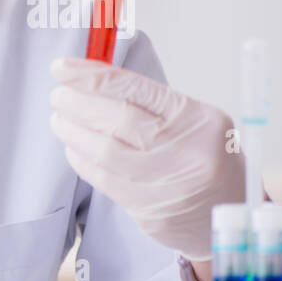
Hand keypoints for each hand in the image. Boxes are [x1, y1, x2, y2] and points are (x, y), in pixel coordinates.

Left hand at [48, 57, 243, 260]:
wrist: (224, 212)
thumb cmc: (200, 157)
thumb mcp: (191, 121)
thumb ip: (147, 102)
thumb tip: (91, 79)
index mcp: (198, 118)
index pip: (136, 88)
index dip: (93, 76)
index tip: (62, 68)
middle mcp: (185, 149)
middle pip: (118, 119)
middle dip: (78, 103)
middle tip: (57, 95)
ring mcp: (167, 183)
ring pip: (105, 150)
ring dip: (73, 131)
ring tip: (58, 119)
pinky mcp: (149, 210)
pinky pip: (103, 179)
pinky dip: (81, 159)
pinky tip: (72, 147)